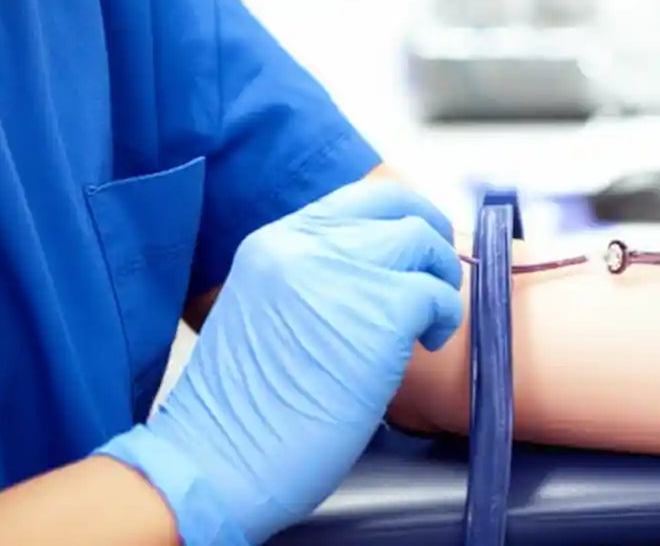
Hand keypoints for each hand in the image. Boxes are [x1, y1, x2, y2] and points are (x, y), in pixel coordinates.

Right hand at [97, 180, 464, 543]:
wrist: (215, 461)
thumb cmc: (242, 409)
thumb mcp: (266, 308)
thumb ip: (314, 276)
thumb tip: (377, 271)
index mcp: (275, 241)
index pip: (359, 197)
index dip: (401, 217)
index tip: (416, 247)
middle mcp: (306, 244)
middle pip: (399, 209)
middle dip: (430, 241)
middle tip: (438, 279)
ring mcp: (343, 272)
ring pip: (422, 242)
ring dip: (440, 280)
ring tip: (428, 323)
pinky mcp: (380, 312)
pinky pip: (436, 296)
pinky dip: (443, 319)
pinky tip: (424, 347)